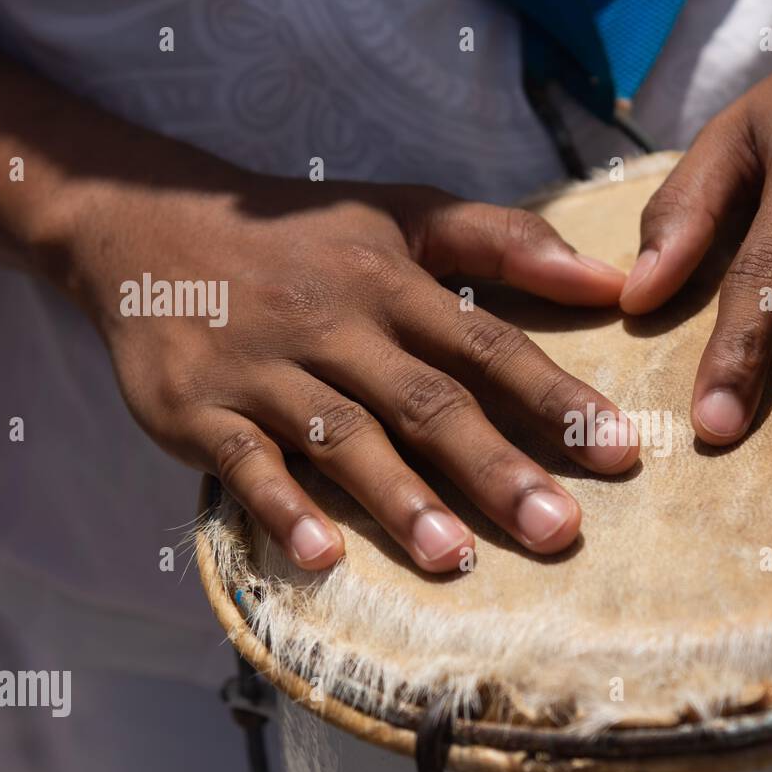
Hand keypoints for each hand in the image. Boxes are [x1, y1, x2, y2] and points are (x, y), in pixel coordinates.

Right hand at [55, 172, 637, 571]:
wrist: (150, 225)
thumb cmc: (306, 236)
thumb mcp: (403, 214)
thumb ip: (504, 241)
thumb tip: (610, 279)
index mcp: (395, 285)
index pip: (489, 345)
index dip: (556, 398)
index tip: (620, 451)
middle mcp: (337, 327)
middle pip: (427, 402)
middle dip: (495, 468)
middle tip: (558, 531)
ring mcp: (265, 369)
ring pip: (343, 437)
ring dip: (399, 498)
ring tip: (454, 556)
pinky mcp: (197, 407)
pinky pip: (243, 463)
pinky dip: (280, 506)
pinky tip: (322, 556)